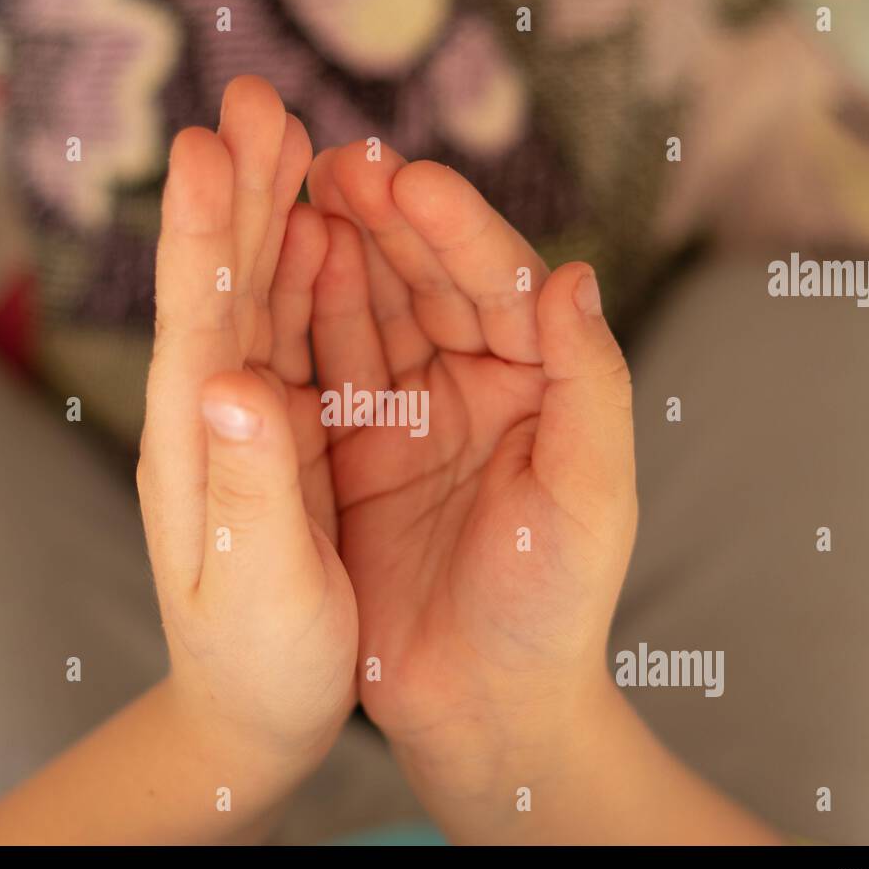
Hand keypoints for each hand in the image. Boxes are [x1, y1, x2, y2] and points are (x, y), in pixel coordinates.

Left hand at [138, 76, 355, 783]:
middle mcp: (210, 420)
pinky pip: (293, 342)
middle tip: (259, 103)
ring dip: (270, 217)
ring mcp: (242, 424)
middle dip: (238, 192)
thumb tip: (234, 382)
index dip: (201, 230)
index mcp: (196, 447)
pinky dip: (306, 279)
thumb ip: (248, 484)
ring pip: (257, 300)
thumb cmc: (255, 667)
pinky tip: (322, 239)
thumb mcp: (259, 588)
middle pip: (223, 285)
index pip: (197, 320)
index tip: (209, 144)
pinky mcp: (277, 439)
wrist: (248, 714)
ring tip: (291, 142)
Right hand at [306, 141, 637, 804]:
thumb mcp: (591, 498)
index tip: (411, 182)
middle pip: (429, 284)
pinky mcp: (350, 456)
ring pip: (369, 316)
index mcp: (542, 387)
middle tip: (339, 161)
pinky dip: (300, 324)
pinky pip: (321, 375)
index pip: (502, 287)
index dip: (458, 232)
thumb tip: (576, 275)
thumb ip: (591, 385)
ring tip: (300, 196)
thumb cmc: (554, 608)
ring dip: (339, 255)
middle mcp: (475, 389)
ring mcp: (407, 418)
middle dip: (389, 222)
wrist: (484, 706)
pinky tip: (278, 274)